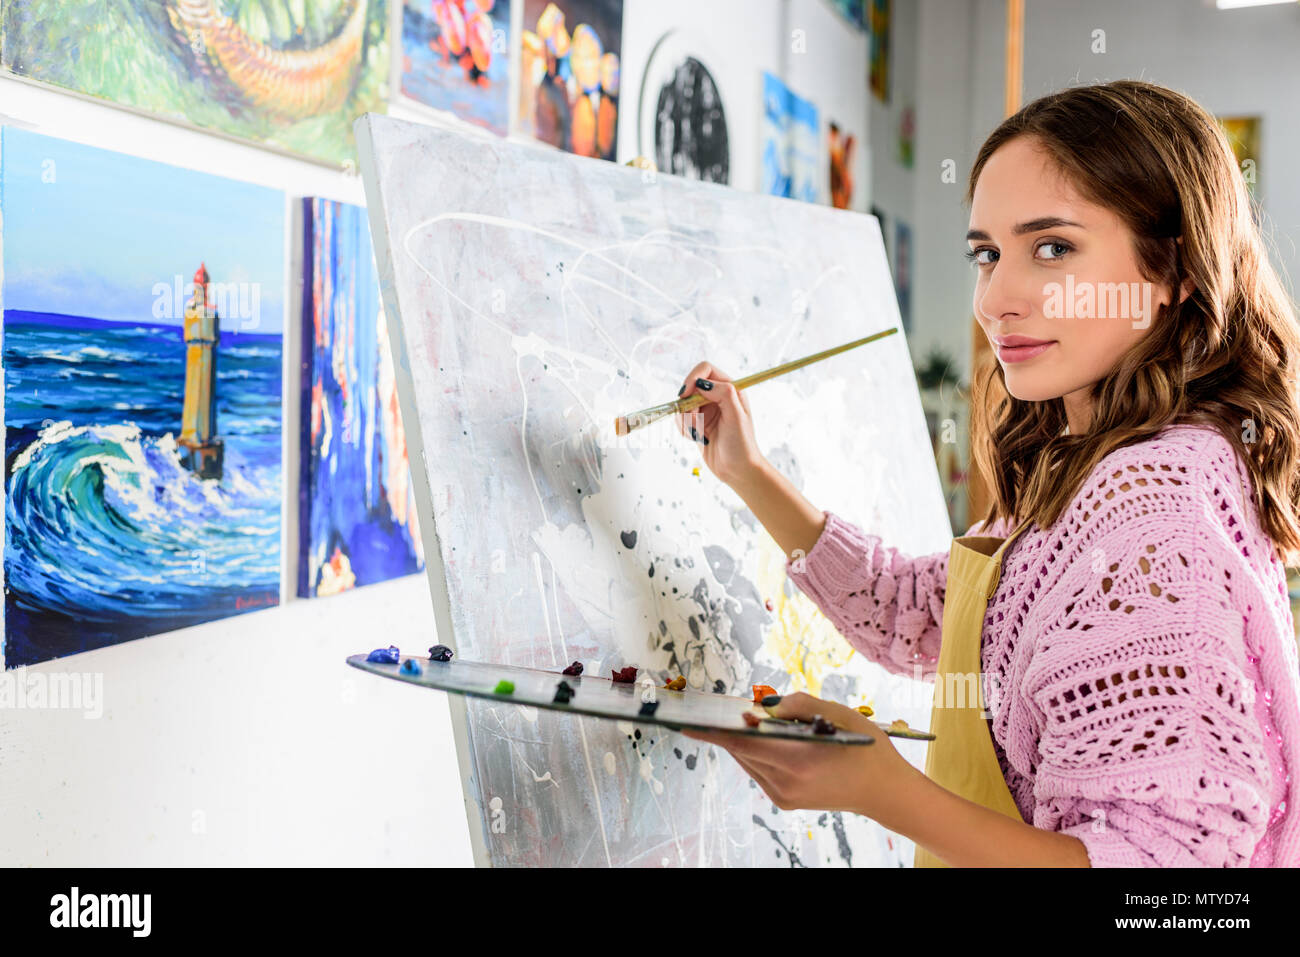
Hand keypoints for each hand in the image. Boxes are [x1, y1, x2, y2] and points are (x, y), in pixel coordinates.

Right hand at [676, 361, 764, 488]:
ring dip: (687, 421)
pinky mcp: (696, 423)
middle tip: (696, 423)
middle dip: (688, 407)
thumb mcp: (737, 416)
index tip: (685, 394)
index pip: (706, 370)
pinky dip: (684, 429)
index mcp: (730, 389)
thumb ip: (723, 393)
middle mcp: (717, 396)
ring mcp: (705, 409)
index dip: (693, 378)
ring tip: (700, 435)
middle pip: (690, 387)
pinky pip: (680, 419)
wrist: (737, 470)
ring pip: (682, 405)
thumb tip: (702, 382)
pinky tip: (698, 439)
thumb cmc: (742, 444)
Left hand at [681, 692, 917, 818]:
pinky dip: (756, 752)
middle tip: (712, 709)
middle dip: (728, 729)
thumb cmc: (865, 747)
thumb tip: (764, 705)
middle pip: (742, 751)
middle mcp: (786, 784)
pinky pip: (759, 770)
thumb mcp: (838, 714)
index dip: (715, 732)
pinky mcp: (785, 801)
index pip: (745, 743)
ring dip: (742, 740)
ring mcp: (784, 796)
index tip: (688, 723)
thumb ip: (798, 704)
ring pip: (748, 761)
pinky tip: (759, 736)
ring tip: (735, 719)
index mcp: (798, 762)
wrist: (884, 791)